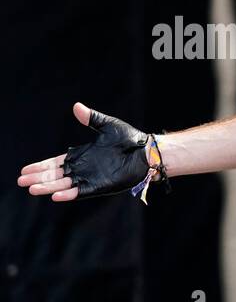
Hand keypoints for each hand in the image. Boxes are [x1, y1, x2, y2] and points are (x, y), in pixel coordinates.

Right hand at [17, 102, 155, 201]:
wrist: (148, 151)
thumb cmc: (130, 139)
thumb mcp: (107, 126)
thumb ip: (90, 118)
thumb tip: (76, 106)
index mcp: (82, 156)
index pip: (56, 163)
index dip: (40, 166)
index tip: (25, 170)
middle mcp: (84, 168)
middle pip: (55, 175)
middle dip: (38, 177)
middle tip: (21, 181)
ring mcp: (91, 178)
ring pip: (64, 184)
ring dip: (48, 187)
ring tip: (31, 188)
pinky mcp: (101, 186)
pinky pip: (81, 191)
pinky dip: (68, 194)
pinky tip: (55, 195)